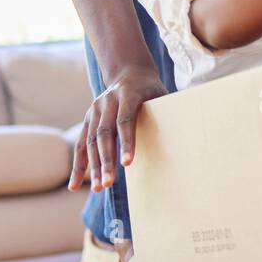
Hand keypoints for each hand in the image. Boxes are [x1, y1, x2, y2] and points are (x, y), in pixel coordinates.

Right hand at [67, 64, 167, 194]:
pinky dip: (78, 165)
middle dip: (106, 160)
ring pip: (92, 141)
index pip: (125, 120)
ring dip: (93, 166)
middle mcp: (107, 101)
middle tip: (108, 183)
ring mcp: (95, 109)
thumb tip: (187, 137)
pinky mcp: (88, 119)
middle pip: (105, 133)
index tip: (128, 163)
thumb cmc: (152, 90)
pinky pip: (81, 144)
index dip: (127, 142)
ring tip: (98, 188)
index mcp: (128, 94)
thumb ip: (168, 113)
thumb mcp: (162, 95)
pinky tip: (74, 186)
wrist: (129, 72)